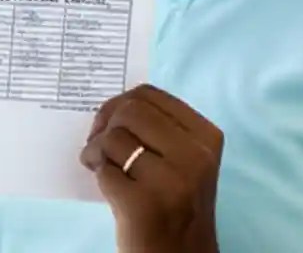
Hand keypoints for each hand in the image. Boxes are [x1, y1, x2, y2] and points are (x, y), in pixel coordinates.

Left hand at [80, 84, 223, 252]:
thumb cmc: (177, 205)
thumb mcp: (184, 161)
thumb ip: (158, 130)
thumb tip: (112, 107)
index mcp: (206, 137)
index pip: (150, 95)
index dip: (120, 104)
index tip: (109, 123)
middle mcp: (194, 155)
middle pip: (129, 111)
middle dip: (104, 125)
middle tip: (98, 146)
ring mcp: (171, 180)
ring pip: (113, 138)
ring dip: (96, 151)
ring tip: (101, 166)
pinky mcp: (143, 204)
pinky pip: (104, 169)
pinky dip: (98, 175)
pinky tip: (108, 188)